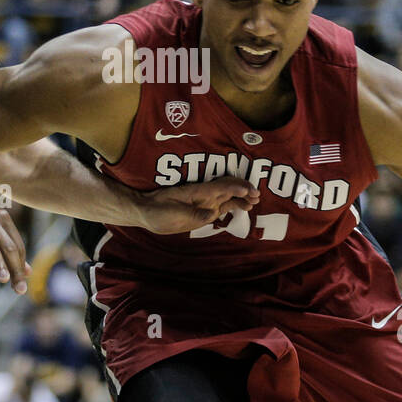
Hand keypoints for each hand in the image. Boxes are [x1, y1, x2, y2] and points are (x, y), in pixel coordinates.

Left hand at [136, 177, 260, 233]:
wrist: (145, 212)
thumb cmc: (156, 212)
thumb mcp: (172, 215)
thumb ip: (193, 214)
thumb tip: (213, 214)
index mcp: (196, 192)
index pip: (220, 187)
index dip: (236, 187)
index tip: (250, 190)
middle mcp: (203, 195)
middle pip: (227, 189)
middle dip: (243, 190)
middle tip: (257, 195)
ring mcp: (203, 202)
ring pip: (227, 196)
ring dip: (241, 197)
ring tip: (254, 202)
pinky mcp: (202, 210)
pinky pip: (221, 205)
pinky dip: (234, 205)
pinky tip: (243, 208)